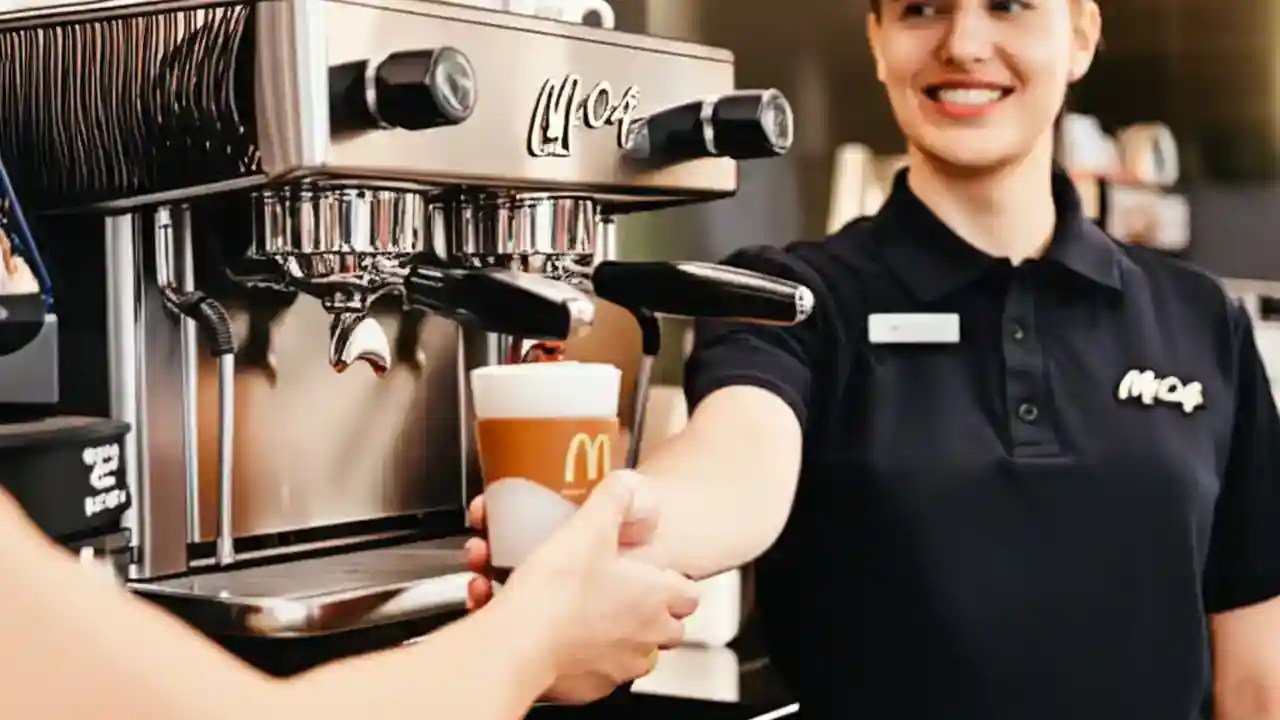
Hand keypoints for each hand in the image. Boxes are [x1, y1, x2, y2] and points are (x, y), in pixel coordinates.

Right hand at [470, 472, 697, 704]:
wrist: (519, 644)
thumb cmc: (557, 593)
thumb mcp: (587, 529)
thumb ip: (611, 501)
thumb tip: (625, 484)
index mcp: (655, 599)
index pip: (689, 594)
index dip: (673, 580)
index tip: (655, 572)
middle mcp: (645, 638)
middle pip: (666, 626)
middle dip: (648, 610)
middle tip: (620, 591)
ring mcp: (619, 667)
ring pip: (633, 651)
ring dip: (616, 633)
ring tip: (586, 611)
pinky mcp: (589, 687)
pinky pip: (596, 671)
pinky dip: (582, 655)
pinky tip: (559, 633)